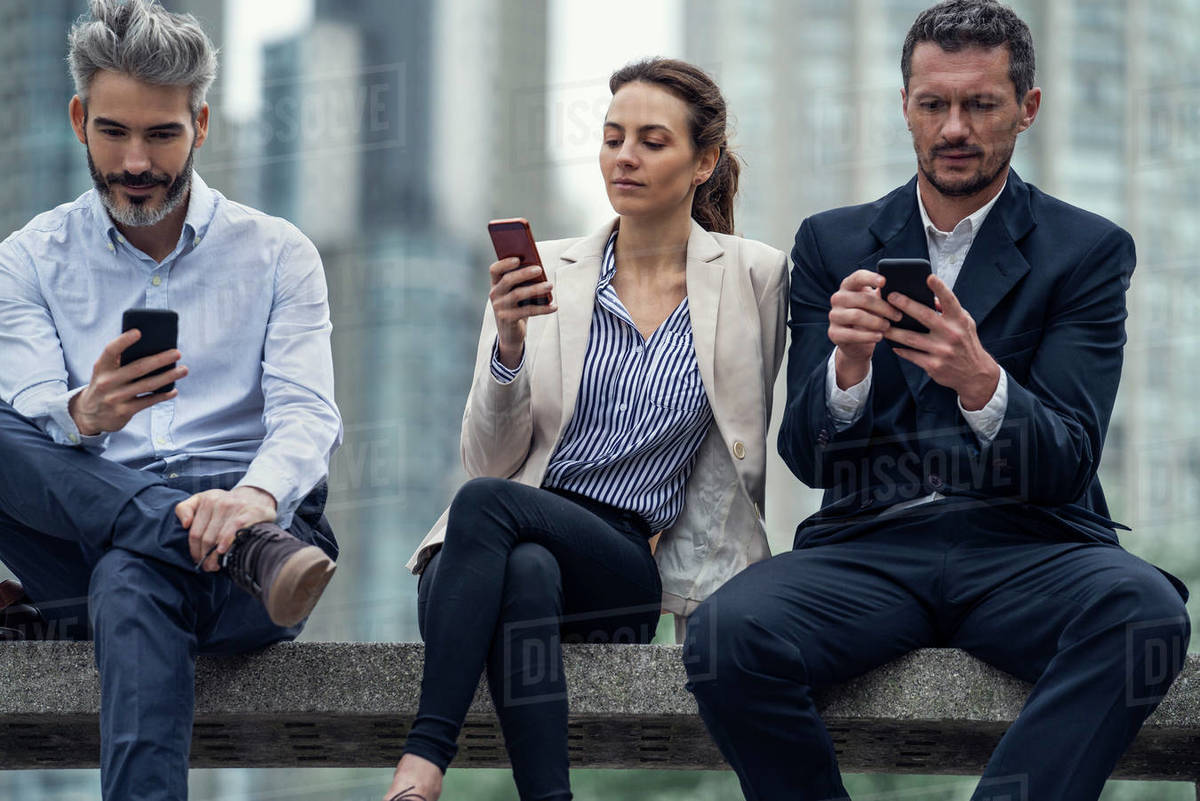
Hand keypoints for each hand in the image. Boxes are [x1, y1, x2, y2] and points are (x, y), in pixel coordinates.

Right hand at [69, 330, 187, 435]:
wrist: (90, 415)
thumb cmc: (106, 385)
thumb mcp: (106, 372)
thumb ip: (121, 361)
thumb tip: (154, 348)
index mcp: (102, 367)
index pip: (111, 350)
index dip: (124, 340)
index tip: (139, 332)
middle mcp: (107, 382)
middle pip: (138, 368)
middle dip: (160, 360)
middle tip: (178, 353)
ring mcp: (115, 397)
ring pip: (147, 385)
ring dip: (168, 376)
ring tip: (183, 370)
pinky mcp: (123, 411)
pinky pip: (148, 401)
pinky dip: (163, 395)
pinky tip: (174, 390)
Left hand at [175, 486, 277, 571]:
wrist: (255, 498)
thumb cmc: (224, 504)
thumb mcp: (202, 500)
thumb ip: (185, 508)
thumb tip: (185, 524)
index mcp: (207, 500)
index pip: (195, 532)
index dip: (194, 550)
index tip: (197, 560)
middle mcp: (221, 502)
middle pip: (206, 538)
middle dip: (205, 556)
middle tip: (207, 567)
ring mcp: (237, 506)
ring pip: (219, 538)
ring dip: (215, 556)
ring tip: (214, 566)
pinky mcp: (251, 511)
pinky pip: (235, 529)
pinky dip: (227, 542)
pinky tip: (223, 552)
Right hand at [488, 258, 556, 368]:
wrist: (510, 333)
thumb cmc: (517, 307)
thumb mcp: (517, 293)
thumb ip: (523, 282)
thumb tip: (539, 270)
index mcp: (495, 284)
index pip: (494, 269)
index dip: (505, 263)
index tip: (518, 258)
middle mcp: (494, 294)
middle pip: (508, 280)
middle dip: (524, 273)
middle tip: (539, 269)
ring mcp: (500, 307)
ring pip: (518, 294)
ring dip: (536, 289)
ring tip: (550, 285)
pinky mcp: (508, 319)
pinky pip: (527, 311)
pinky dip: (542, 308)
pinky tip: (554, 306)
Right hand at [828, 269, 901, 387]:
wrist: (857, 342)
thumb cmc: (871, 316)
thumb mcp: (877, 304)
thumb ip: (884, 295)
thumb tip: (903, 290)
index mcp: (849, 286)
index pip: (857, 277)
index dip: (871, 278)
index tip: (884, 282)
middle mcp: (838, 298)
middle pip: (862, 299)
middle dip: (883, 307)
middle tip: (898, 315)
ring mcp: (834, 315)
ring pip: (856, 316)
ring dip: (876, 322)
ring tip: (888, 327)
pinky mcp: (833, 333)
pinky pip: (851, 334)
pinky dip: (868, 336)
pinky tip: (879, 337)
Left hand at [884, 274, 1000, 409]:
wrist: (975, 374)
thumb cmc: (966, 342)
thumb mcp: (964, 323)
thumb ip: (949, 310)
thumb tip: (928, 297)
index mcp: (959, 320)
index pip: (950, 301)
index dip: (940, 288)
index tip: (929, 277)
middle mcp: (952, 334)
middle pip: (925, 316)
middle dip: (906, 305)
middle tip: (890, 297)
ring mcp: (942, 351)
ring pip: (911, 338)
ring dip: (894, 331)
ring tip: (881, 323)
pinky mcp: (934, 365)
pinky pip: (911, 355)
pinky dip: (900, 349)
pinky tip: (890, 344)